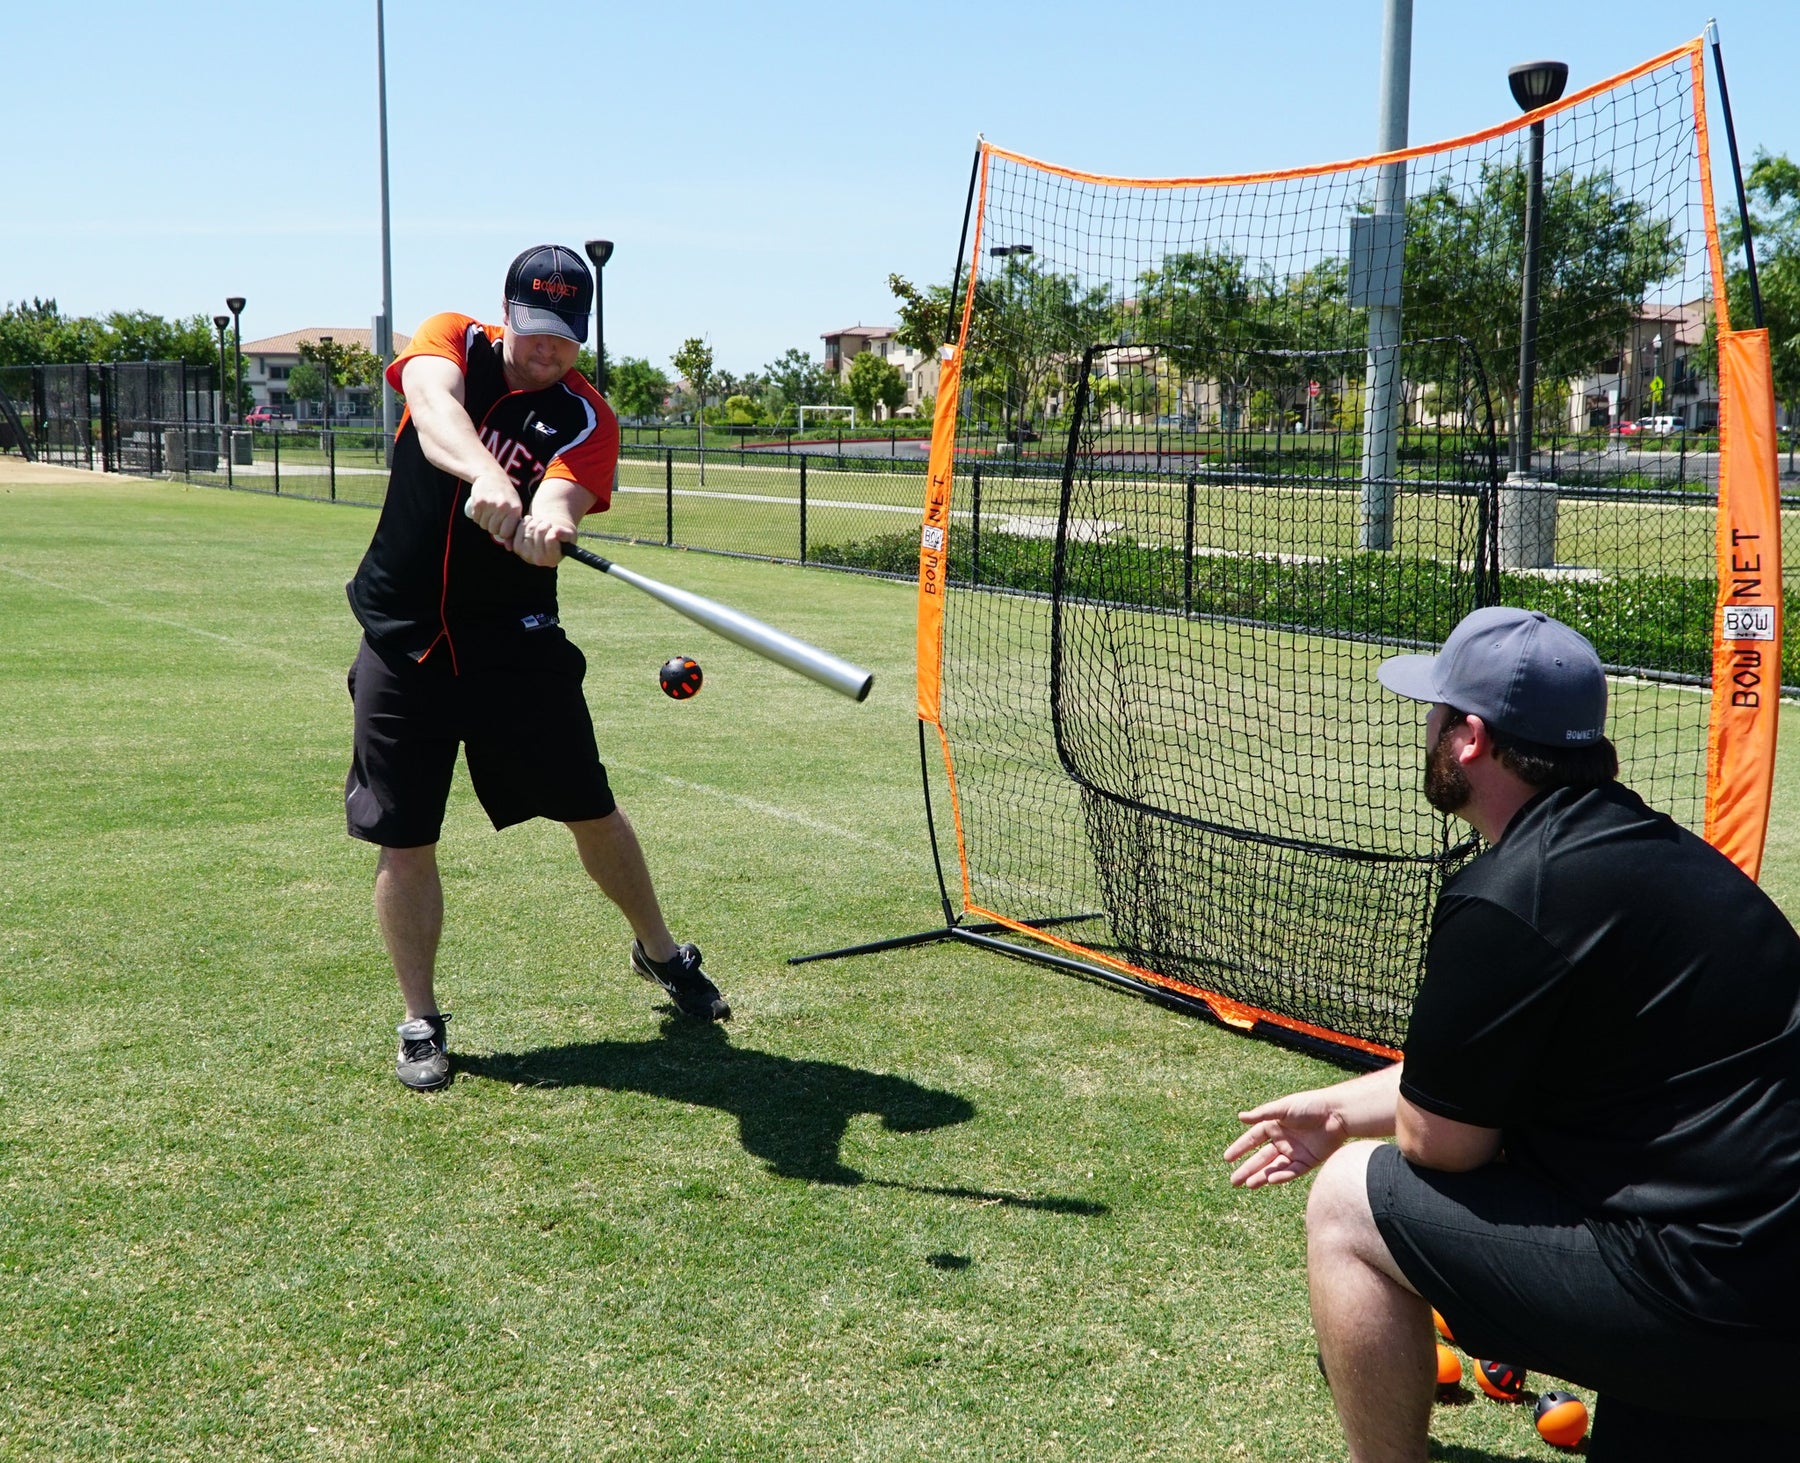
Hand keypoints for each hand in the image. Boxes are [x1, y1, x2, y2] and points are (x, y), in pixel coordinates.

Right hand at [463, 467, 522, 546]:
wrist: (491, 476)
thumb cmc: (506, 496)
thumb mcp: (514, 509)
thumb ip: (513, 528)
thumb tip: (509, 548)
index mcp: (514, 510)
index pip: (506, 533)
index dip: (503, 532)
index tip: (503, 525)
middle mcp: (502, 507)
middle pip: (493, 530)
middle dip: (493, 527)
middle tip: (495, 517)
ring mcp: (490, 504)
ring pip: (484, 525)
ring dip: (485, 522)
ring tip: (489, 512)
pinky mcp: (478, 502)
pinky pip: (476, 518)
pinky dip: (478, 517)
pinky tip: (482, 509)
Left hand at [511, 514, 575, 567]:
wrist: (548, 536)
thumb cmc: (561, 536)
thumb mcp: (569, 535)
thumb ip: (565, 535)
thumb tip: (556, 531)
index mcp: (553, 560)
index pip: (551, 539)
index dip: (554, 530)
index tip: (556, 530)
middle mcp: (538, 560)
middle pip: (540, 531)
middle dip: (546, 523)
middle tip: (549, 525)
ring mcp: (525, 554)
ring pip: (530, 527)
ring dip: (537, 521)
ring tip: (541, 524)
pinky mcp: (516, 547)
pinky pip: (519, 527)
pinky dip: (526, 521)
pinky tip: (532, 524)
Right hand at [1223, 1090, 1352, 1188]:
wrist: (1337, 1114)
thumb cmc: (1310, 1105)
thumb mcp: (1283, 1107)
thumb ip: (1262, 1114)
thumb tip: (1240, 1117)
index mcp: (1274, 1126)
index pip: (1252, 1139)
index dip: (1240, 1148)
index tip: (1226, 1159)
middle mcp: (1283, 1141)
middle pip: (1261, 1158)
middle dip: (1247, 1169)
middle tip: (1233, 1181)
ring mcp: (1295, 1152)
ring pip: (1274, 1168)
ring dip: (1261, 1176)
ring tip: (1248, 1185)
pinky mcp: (1309, 1161)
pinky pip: (1292, 1171)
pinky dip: (1281, 1176)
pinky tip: (1270, 1179)